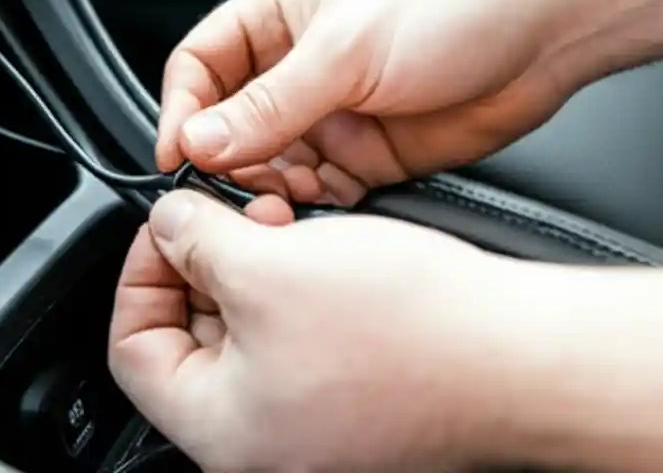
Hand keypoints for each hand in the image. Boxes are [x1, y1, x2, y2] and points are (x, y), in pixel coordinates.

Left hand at [108, 190, 517, 471]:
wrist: (530, 359)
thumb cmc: (413, 332)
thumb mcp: (267, 265)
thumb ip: (191, 241)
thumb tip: (166, 224)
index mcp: (221, 432)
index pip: (133, 351)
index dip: (141, 276)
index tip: (165, 228)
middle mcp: (263, 447)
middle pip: (190, 343)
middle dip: (204, 265)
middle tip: (228, 215)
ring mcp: (313, 434)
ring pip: (247, 339)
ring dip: (250, 271)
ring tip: (282, 222)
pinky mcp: (356, 411)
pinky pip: (297, 348)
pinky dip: (293, 294)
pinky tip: (317, 252)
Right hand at [156, 0, 578, 204]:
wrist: (547, 29)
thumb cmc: (453, 3)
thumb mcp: (346, 51)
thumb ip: (270, 105)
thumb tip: (201, 141)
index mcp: (277, 16)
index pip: (199, 66)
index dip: (182, 111)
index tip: (180, 156)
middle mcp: (296, 67)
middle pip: (229, 125)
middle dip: (227, 161)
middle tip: (235, 190)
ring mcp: (330, 113)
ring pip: (269, 165)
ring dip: (269, 189)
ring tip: (282, 201)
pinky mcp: (365, 155)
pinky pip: (317, 192)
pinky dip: (310, 207)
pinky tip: (317, 210)